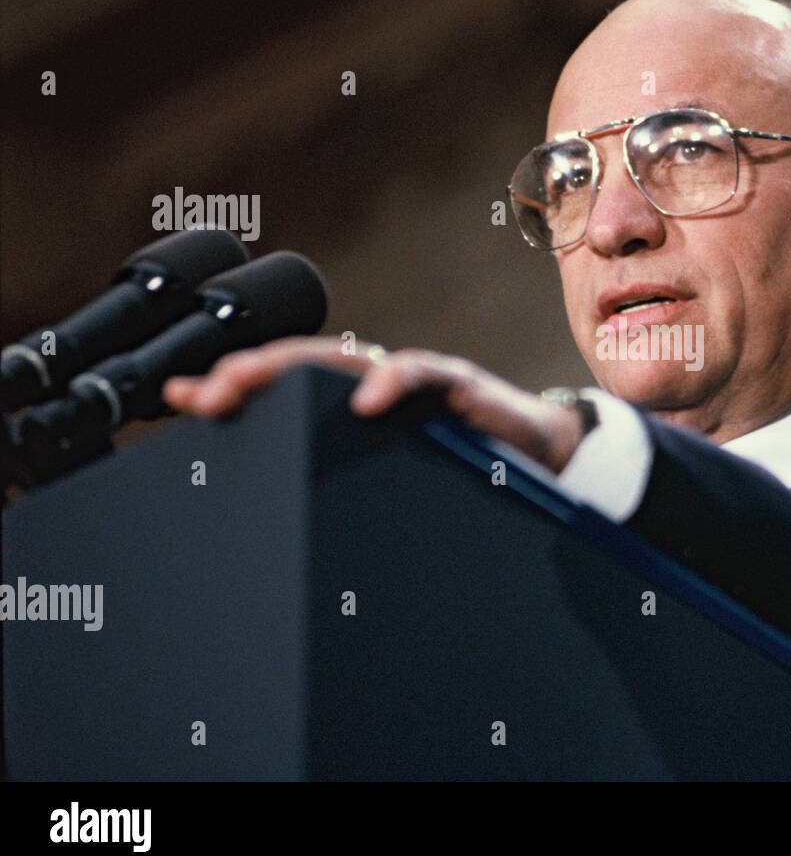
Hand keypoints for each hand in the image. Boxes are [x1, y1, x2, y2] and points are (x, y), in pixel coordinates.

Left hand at [161, 336, 586, 473]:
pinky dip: (390, 382)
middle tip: (202, 394)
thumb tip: (279, 498)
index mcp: (355, 401)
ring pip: (343, 357)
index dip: (233, 385)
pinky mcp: (457, 384)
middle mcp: (376, 379)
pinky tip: (364, 401)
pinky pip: (421, 374)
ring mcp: (413, 377)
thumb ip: (340, 464)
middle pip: (300, 362)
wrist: (543, 455)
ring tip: (247, 382)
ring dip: (290, 366)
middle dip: (246, 372)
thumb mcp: (392, 468)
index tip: (181, 400)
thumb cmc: (464, 462)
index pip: (284, 383)